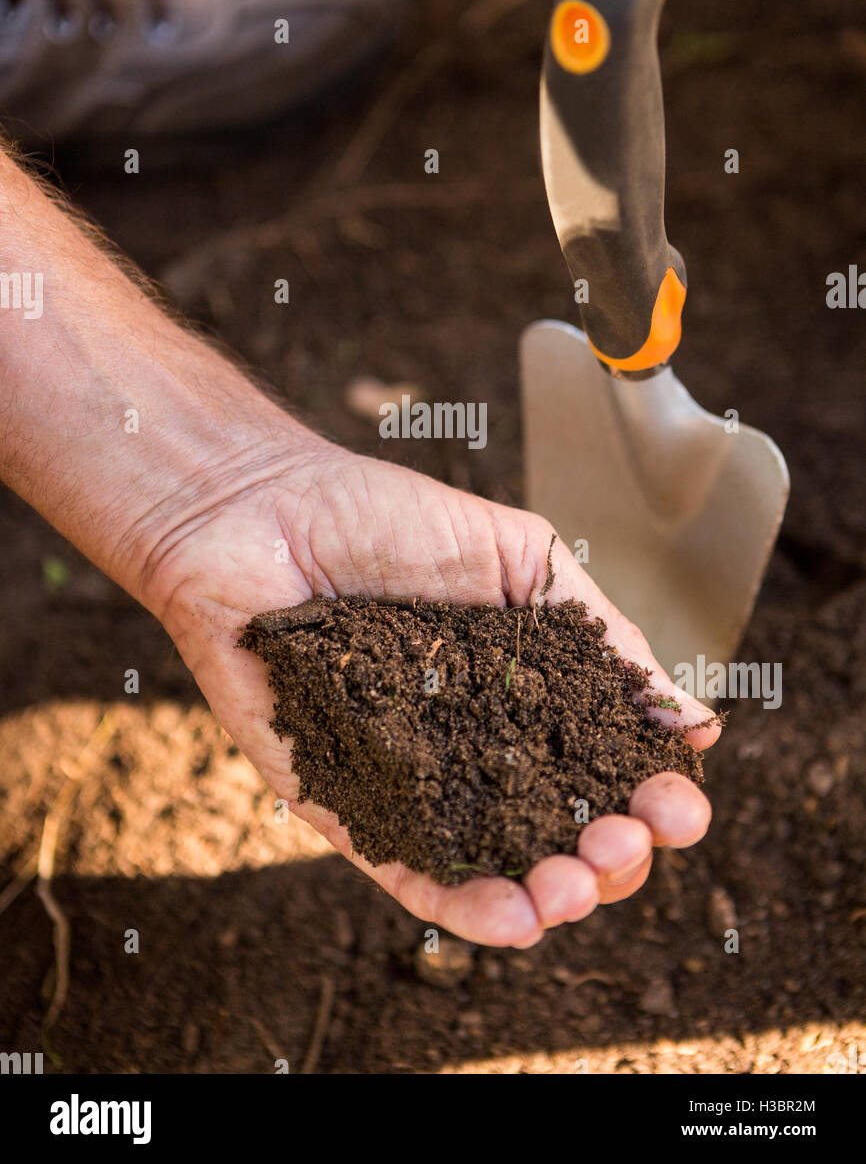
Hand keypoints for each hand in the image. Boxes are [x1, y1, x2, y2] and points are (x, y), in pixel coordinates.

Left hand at [142, 437, 719, 947]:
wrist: (265, 511)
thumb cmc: (388, 518)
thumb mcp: (522, 561)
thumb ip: (602, 638)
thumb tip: (691, 722)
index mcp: (529, 698)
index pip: (608, 770)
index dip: (654, 798)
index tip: (680, 802)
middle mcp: (480, 752)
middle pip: (564, 834)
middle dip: (613, 855)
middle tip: (625, 839)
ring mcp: (416, 786)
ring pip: (498, 870)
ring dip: (552, 896)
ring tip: (579, 885)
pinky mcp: (346, 808)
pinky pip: (410, 876)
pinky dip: (465, 908)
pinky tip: (516, 914)